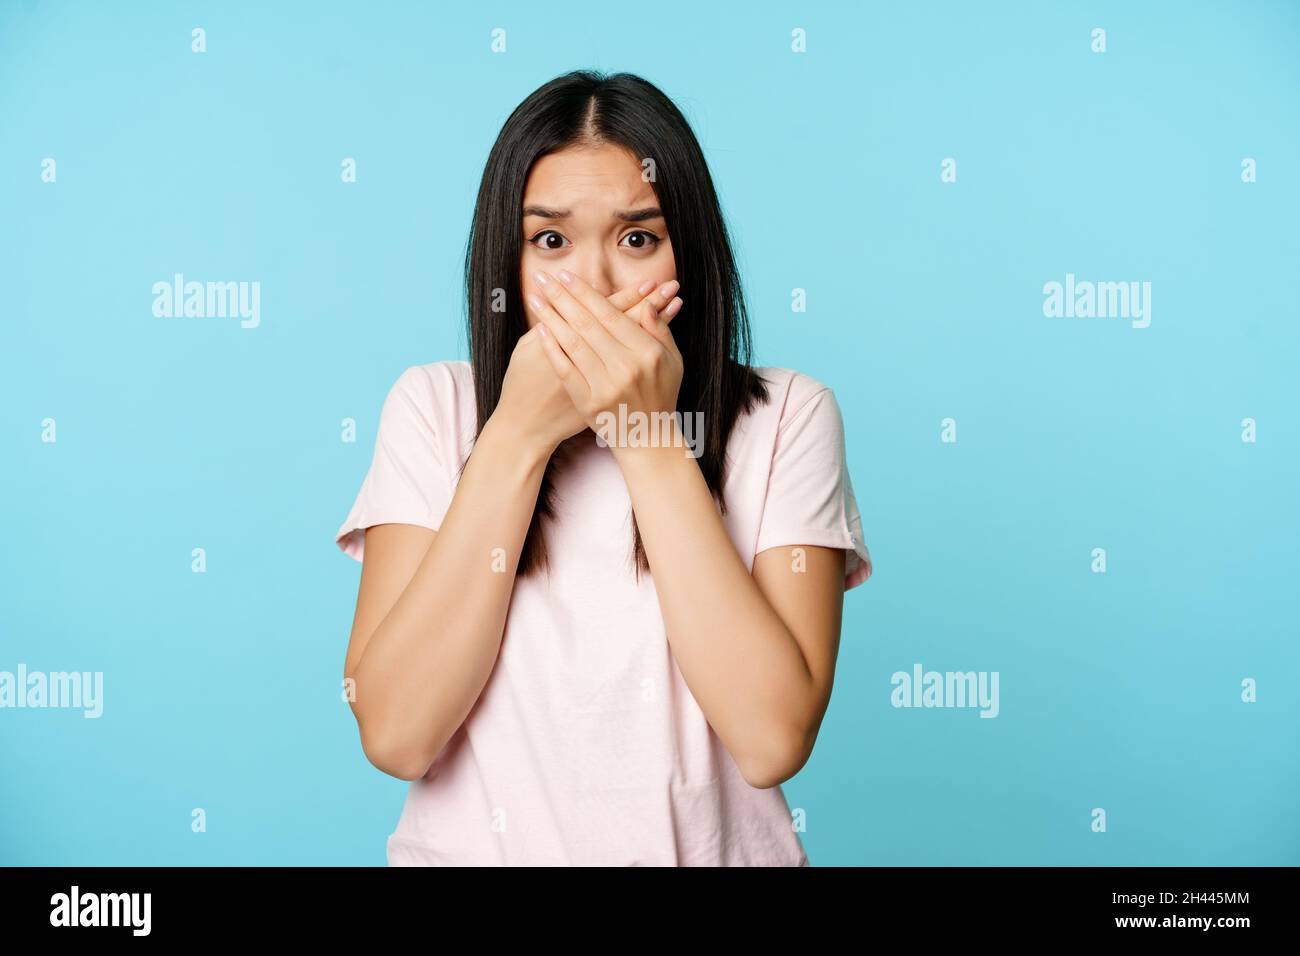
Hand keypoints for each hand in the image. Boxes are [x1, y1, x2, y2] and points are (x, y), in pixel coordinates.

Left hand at [526, 269, 684, 456]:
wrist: (647, 439)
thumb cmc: (661, 395)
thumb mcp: (673, 362)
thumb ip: (660, 331)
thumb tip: (648, 304)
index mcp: (647, 353)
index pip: (610, 315)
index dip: (586, 294)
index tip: (568, 276)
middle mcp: (626, 368)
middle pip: (587, 324)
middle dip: (563, 297)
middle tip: (546, 277)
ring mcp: (605, 386)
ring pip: (573, 343)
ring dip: (551, 316)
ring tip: (536, 297)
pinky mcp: (588, 402)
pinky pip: (566, 368)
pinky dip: (552, 347)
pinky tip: (539, 328)